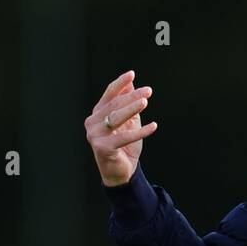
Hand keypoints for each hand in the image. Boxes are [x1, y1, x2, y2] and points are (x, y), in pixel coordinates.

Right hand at [85, 70, 157, 186]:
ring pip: (116, 118)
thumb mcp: (129, 122)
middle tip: (148, 91)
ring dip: (132, 109)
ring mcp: (95, 135)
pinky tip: (153, 126)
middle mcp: (92, 122)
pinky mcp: (102, 148)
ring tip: (145, 102)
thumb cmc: (124, 145)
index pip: (109, 94)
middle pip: (114, 104)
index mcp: (98, 113)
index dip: (120, 83)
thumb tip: (132, 83)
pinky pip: (123, 137)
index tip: (132, 74)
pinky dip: (139, 132)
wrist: (120, 171)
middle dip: (132, 96)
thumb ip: (128, 104)